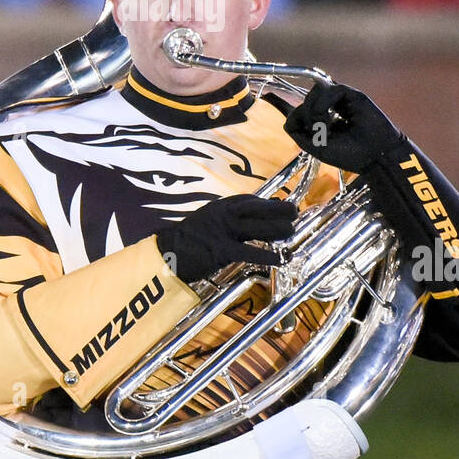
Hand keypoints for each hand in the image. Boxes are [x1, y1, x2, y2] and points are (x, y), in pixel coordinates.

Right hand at [156, 194, 296, 285]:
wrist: (164, 255)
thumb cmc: (183, 243)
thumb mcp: (204, 223)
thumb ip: (224, 221)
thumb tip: (241, 223)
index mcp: (217, 208)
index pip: (246, 200)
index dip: (265, 203)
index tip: (278, 204)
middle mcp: (222, 215)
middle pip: (256, 208)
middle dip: (277, 209)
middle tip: (293, 211)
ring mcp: (222, 231)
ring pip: (256, 227)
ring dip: (277, 228)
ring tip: (291, 230)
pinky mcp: (221, 249)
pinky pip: (250, 251)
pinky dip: (267, 255)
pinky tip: (281, 258)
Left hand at [283, 81, 403, 172]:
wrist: (376, 155)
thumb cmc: (350, 154)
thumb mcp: (317, 148)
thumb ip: (299, 132)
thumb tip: (287, 117)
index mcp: (322, 122)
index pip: (299, 110)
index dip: (286, 108)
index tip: (269, 98)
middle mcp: (329, 109)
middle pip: (304, 102)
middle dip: (305, 117)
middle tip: (320, 133)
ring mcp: (339, 100)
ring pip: (313, 93)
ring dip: (314, 111)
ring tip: (326, 127)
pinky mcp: (351, 94)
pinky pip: (328, 89)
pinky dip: (323, 104)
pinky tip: (332, 119)